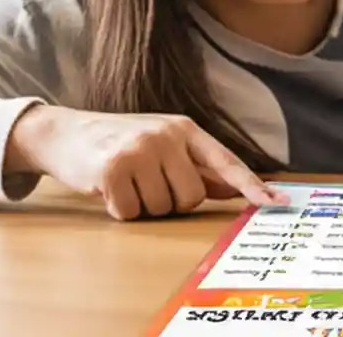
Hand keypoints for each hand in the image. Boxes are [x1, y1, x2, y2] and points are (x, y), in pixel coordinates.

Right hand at [6, 105, 288, 220]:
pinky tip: (108, 187)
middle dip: (170, 200)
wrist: (65, 132)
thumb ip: (197, 168)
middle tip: (146, 182)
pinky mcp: (113, 168)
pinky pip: (131, 212)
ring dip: (143, 205)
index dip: (252, 185)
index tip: (278, 202)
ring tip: (126, 181)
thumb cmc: (121, 144)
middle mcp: (166, 135)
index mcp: (184, 129)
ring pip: (162, 208)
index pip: (226, 161)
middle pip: (191, 196)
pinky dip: (119, 209)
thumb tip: (236, 189)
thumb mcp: (162, 147)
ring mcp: (139, 149)